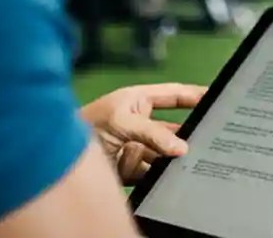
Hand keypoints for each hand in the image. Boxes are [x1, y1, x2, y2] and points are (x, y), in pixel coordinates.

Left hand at [80, 83, 206, 184]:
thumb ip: (153, 133)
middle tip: (212, 136)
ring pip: (166, 153)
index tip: (217, 98)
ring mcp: (137, 147)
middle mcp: (140, 123)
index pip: (174, 95)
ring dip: (177, 158)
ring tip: (195, 160)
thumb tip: (181, 147)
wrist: (55, 159)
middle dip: (191, 132)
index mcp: (138, 101)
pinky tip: (174, 177)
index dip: (195, 95)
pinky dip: (164, 177)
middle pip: (174, 128)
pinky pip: (155, 173)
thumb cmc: (84, 125)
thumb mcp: (122, 120)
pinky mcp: (133, 170)